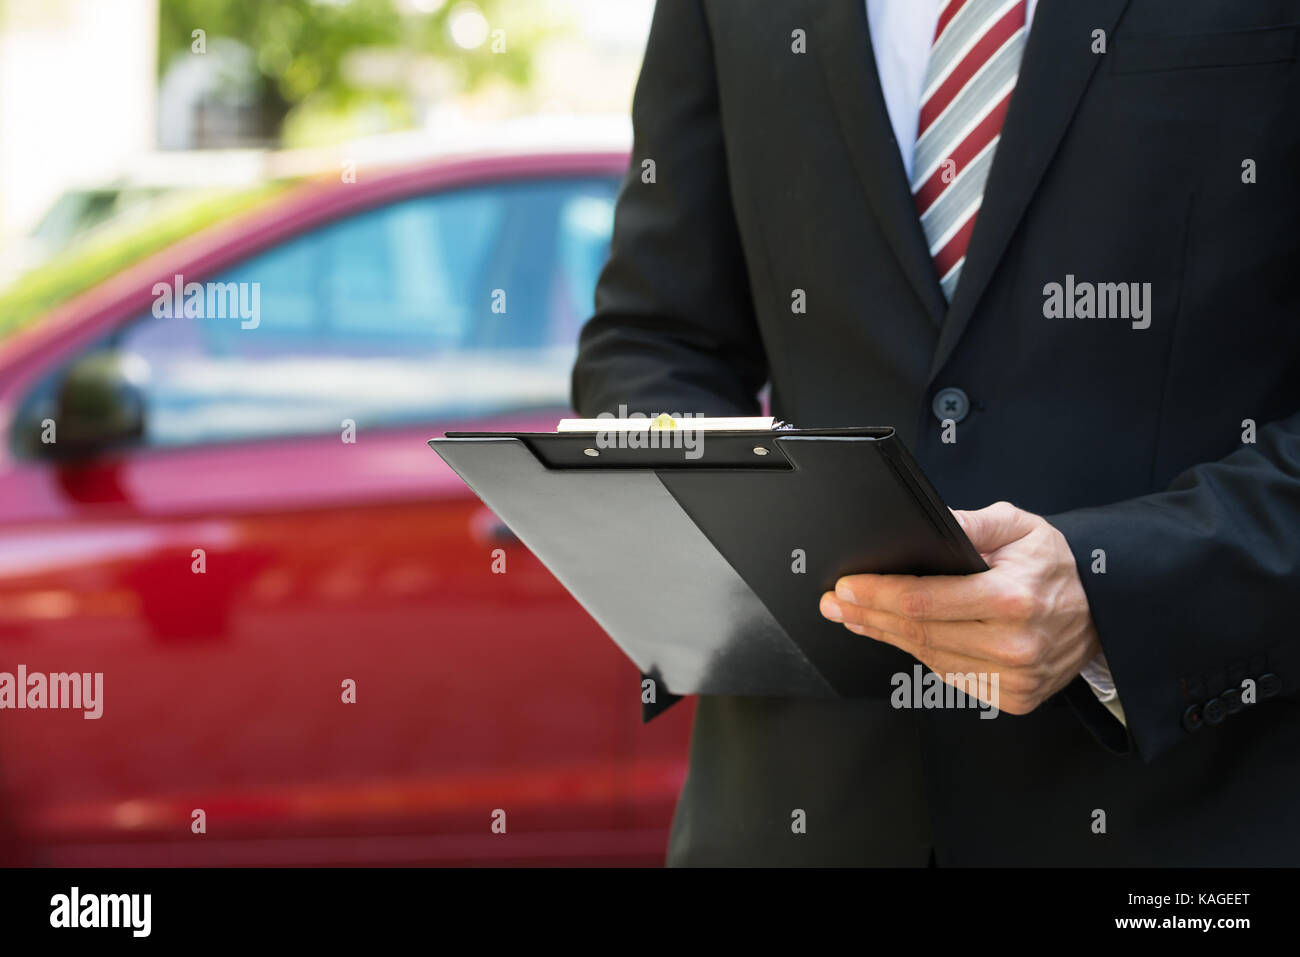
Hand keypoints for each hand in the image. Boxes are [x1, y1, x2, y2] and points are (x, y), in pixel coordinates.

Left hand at [819, 501, 1100, 714]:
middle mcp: (1015, 644)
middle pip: (919, 632)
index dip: (877, 594)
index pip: (925, 601)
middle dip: (867, 614)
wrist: (1103, 613)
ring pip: (929, 657)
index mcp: (1014, 598)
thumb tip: (931, 520)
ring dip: (885, 636)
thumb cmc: (1056, 568)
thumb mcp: (1022, 527)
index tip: (846, 587)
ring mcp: (1016, 677)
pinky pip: (951, 675)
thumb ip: (974, 523)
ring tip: (855, 617)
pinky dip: (921, 654)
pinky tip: (896, 635)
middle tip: (836, 602)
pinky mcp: (1015, 698)